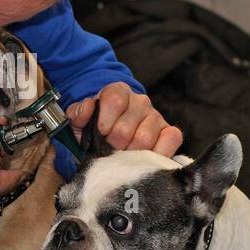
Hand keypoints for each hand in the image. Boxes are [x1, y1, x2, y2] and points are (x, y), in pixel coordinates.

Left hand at [67, 82, 181, 156]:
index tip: (100, 133)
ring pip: (144, 139)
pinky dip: (157, 153)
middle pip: (125, 128)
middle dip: (113, 145)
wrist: (113, 136)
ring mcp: (156, 116)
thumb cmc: (96, 128)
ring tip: (124, 155)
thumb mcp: (79, 120)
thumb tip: (88, 106)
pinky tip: (144, 158)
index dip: (104, 122)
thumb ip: (78, 113)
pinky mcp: (171, 132)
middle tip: (110, 149)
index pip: (115, 100)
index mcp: (118, 92)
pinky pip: (171, 139)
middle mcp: (140, 101)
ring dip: (130, 154)